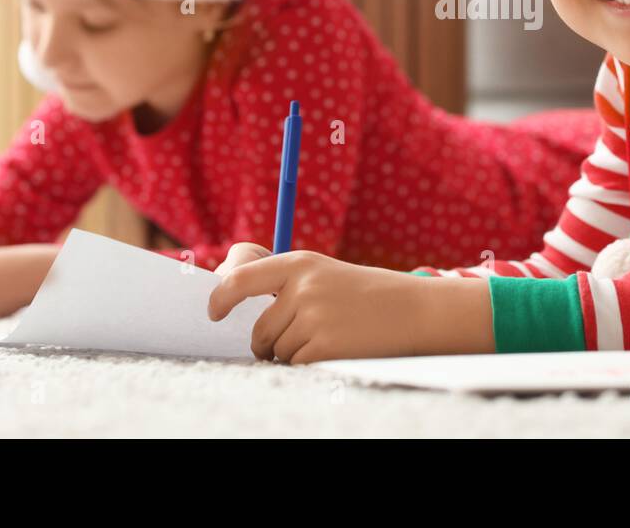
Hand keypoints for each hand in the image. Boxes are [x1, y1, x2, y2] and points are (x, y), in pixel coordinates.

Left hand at [208, 245, 493, 363]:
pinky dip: (309, 365)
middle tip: (302, 337)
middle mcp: (302, 288)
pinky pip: (296, 366)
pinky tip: (335, 351)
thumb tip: (225, 276)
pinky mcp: (324, 346)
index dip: (219, 297)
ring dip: (294, 355)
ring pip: (277, 352)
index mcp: (300, 263)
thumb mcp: (324, 273)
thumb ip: (281, 277)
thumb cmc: (366, 293)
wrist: (416, 310)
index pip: (240, 279)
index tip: (213, 312)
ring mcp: (313, 317)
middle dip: (271, 343)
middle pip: (259, 330)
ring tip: (330, 337)